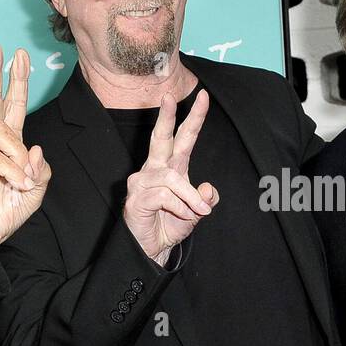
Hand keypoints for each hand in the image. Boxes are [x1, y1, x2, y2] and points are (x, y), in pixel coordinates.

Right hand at [0, 41, 50, 262]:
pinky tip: (15, 183)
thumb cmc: (2, 213)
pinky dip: (9, 170)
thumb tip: (35, 147)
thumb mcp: (34, 192)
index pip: (11, 107)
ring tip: (23, 180)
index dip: (17, 82)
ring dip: (17, 154)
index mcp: (6, 146)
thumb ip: (40, 170)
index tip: (21, 56)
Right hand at [122, 89, 217, 265]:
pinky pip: (164, 196)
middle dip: (166, 117)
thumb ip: (204, 198)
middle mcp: (154, 170)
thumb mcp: (196, 212)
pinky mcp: (137, 198)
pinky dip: (179, 206)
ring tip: (198, 211)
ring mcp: (142, 182)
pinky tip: (183, 215)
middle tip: (169, 96)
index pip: (182, 138)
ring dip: (189, 196)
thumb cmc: (171, 225)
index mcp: (170, 167)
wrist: (152, 249)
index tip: (203, 97)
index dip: (193, 118)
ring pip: (172, 178)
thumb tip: (208, 189)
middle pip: (160, 139)